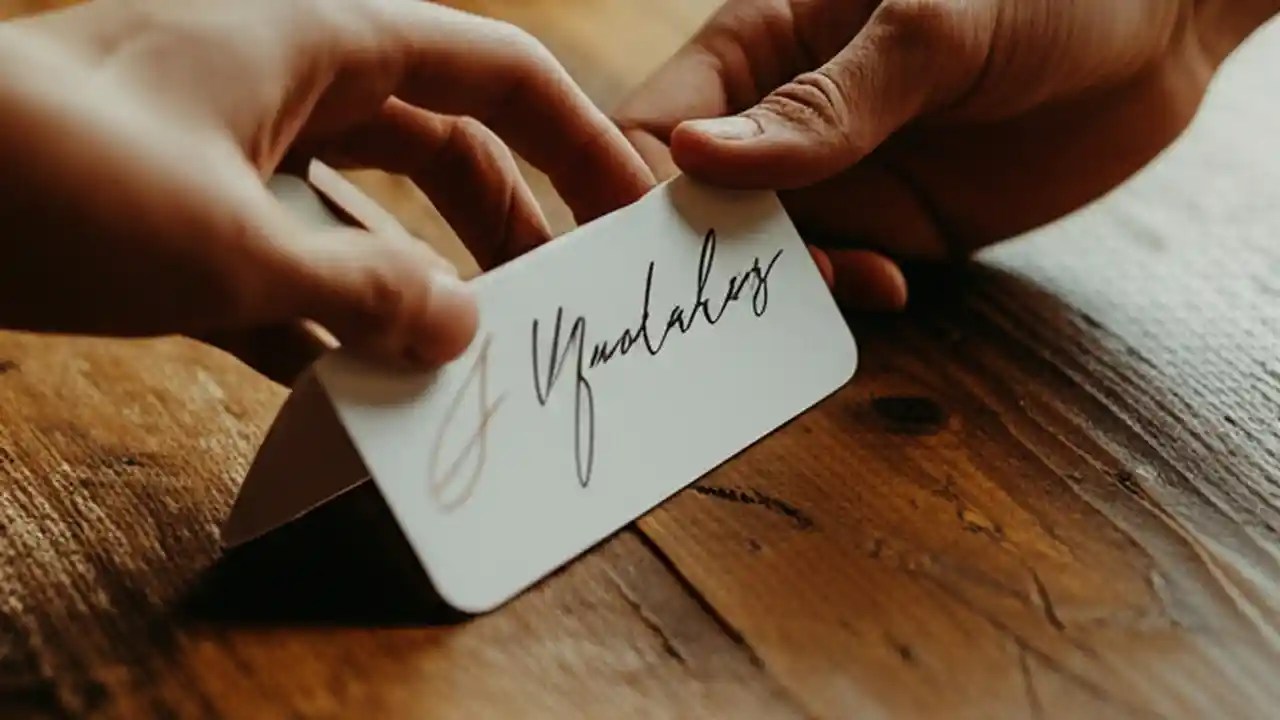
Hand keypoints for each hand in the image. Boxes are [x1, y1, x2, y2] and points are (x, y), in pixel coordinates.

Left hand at [0, 0, 653, 383]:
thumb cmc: (50, 174)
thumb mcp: (235, 248)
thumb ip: (366, 292)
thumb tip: (461, 330)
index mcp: (323, 44)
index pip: (496, 74)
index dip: (579, 138)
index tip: (630, 210)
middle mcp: (287, 82)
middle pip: (440, 147)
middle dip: (505, 226)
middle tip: (554, 306)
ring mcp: (232, 146)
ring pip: (362, 213)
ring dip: (411, 286)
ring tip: (460, 364)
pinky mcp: (181, 209)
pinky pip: (287, 260)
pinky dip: (326, 317)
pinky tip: (351, 385)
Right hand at [615, 0, 1274, 310]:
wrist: (1164, 26)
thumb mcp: (931, 29)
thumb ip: (822, 101)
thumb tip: (698, 156)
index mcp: (758, 44)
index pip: (656, 127)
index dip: (638, 193)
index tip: (662, 253)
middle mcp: (777, 118)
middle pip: (691, 204)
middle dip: (702, 257)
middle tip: (732, 304)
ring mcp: (831, 176)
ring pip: (757, 252)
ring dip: (772, 289)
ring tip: (823, 293)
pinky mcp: (886, 224)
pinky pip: (831, 277)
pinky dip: (839, 297)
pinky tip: (888, 286)